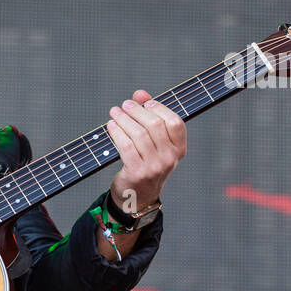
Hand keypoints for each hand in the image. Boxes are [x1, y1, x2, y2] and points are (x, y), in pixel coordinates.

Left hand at [105, 89, 186, 210]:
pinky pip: (126, 146)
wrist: (138, 197)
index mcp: (179, 149)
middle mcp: (170, 158)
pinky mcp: (137, 172)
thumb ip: (150, 117)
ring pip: (138, 134)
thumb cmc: (147, 164)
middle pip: (154, 125)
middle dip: (137, 110)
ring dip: (124, 119)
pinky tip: (111, 125)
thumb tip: (140, 93)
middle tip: (125, 104)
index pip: (175, 122)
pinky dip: (117, 132)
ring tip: (115, 112)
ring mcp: (154, 167)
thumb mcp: (155, 144)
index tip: (145, 101)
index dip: (159, 108)